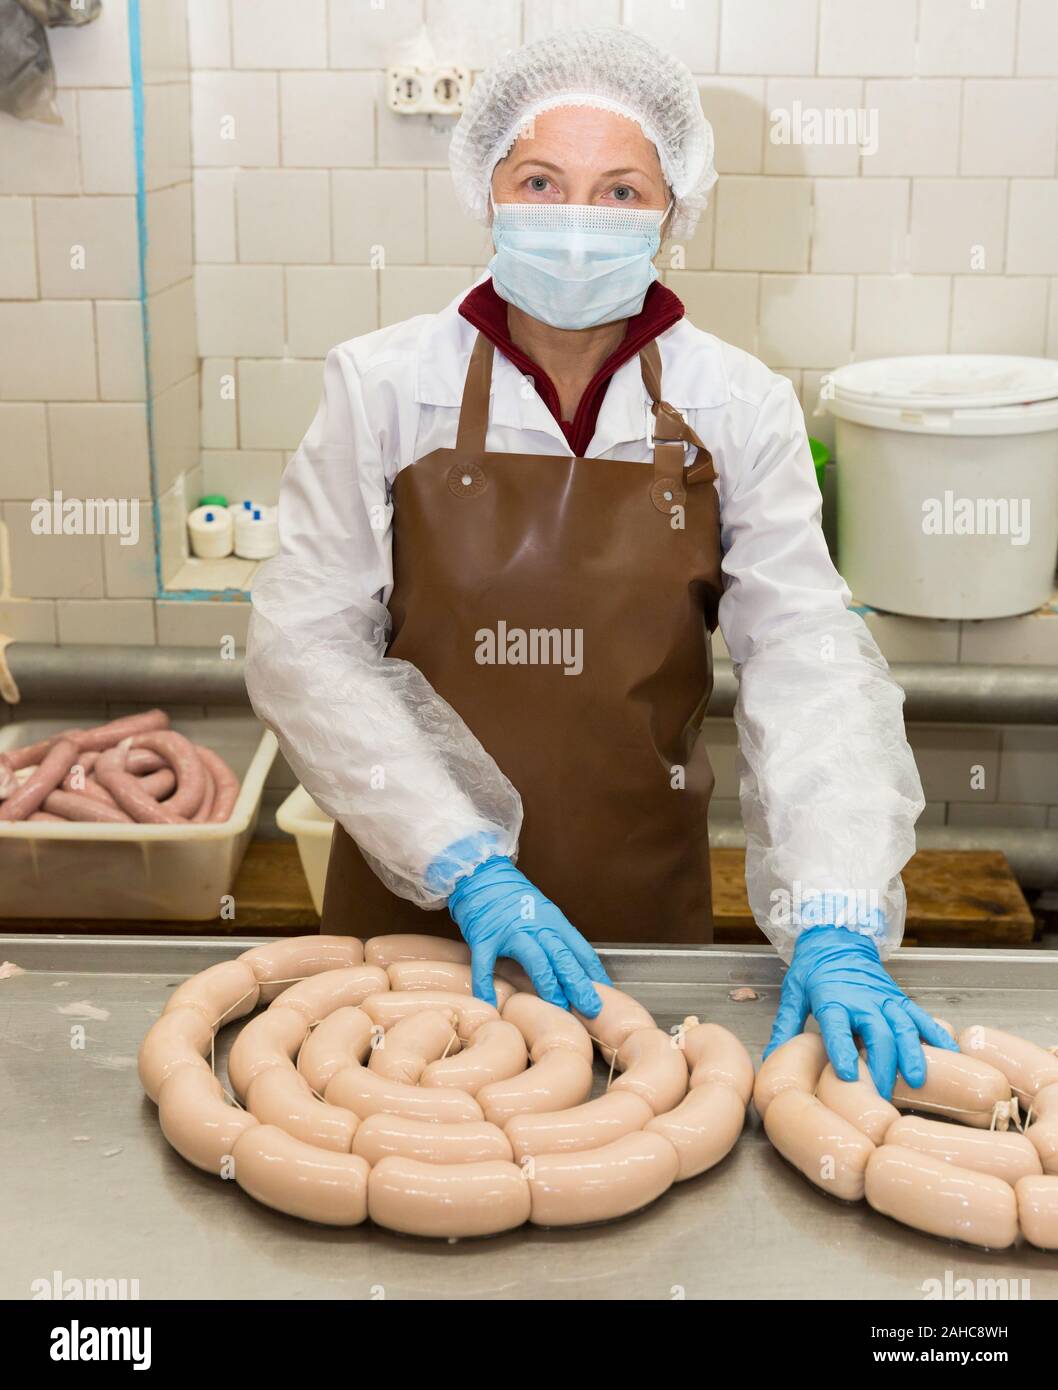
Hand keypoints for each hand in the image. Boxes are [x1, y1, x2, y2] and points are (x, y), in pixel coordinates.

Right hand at [447, 856, 610, 1014]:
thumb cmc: (512, 896)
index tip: (606, 995)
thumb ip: (556, 938)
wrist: (481, 872)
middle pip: (563, 956)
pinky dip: (487, 985)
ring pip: (535, 960)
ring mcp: (510, 932)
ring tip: (558, 1008)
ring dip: (549, 985)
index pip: (580, 949)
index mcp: (553, 921)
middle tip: (591, 1008)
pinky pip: (486, 965)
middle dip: (579, 983)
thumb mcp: (542, 912)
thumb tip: (576, 968)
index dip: (595, 973)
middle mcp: (536, 925)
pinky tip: (492, 1004)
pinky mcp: (484, 938)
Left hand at [764, 925, 958, 1098]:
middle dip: (882, 1065)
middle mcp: (863, 1000)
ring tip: (919, 1081)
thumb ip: (785, 1026)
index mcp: (833, 998)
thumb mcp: (793, 993)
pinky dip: (938, 1037)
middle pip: (877, 1033)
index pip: (837, 1026)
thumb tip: (771, 1060)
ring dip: (913, 1054)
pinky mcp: (900, 1001)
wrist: (837, 937)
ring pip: (904, 1027)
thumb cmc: (813, 969)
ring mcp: (886, 1000)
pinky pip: (922, 1019)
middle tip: (883, 1098)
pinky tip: (953, 1057)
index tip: (848, 1075)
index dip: (842, 1050)